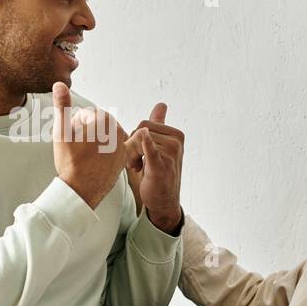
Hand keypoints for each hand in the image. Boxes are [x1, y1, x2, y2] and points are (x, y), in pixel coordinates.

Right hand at [52, 82, 127, 208]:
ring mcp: (122, 145)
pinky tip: (93, 162)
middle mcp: (118, 131)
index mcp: (105, 121)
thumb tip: (59, 85)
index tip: (73, 140)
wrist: (80, 191)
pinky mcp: (123, 158)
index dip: (74, 126)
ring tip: (85, 156)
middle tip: (78, 149)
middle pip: (96, 124)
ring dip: (93, 142)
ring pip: (103, 136)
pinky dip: (102, 152)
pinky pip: (110, 148)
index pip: (85, 115)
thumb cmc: (70, 163)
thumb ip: (61, 105)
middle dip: (85, 133)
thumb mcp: (61, 132)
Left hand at [126, 102, 183, 233]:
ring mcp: (170, 154)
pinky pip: (152, 151)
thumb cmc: (159, 172)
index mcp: (175, 134)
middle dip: (132, 146)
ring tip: (139, 168)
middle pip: (139, 131)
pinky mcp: (161, 167)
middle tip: (136, 163)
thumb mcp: (160, 145)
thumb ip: (159, 124)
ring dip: (131, 157)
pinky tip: (146, 139)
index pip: (144, 124)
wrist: (163, 201)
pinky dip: (147, 145)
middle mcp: (175, 142)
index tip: (139, 153)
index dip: (135, 138)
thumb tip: (162, 104)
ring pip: (137, 142)